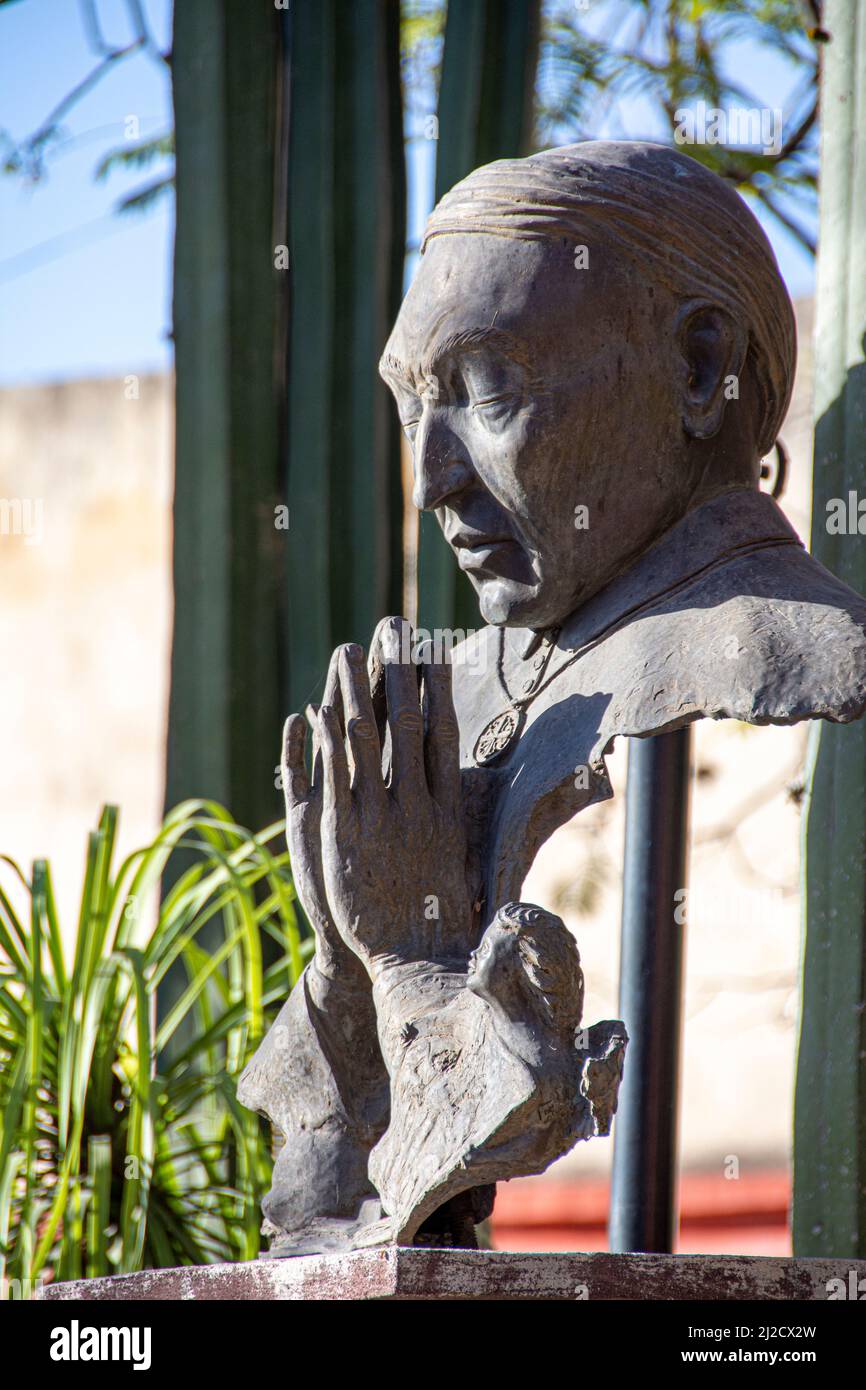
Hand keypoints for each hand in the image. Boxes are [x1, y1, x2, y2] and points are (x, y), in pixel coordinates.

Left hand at [286, 618, 474, 973]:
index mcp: (447, 808)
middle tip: (392, 627)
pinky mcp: (342, 838)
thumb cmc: (444, 915)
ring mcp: (379, 820)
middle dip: (397, 672)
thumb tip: (475, 782)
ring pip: (366, 743)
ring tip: (349, 650)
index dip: (436, 687)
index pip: (443, 732)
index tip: (432, 649)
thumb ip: (463, 816)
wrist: (416, 960)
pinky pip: (333, 778)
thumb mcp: (464, 859)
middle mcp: (416, 807)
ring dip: (356, 693)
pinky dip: (326, 742)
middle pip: (406, 724)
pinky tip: (319, 708)